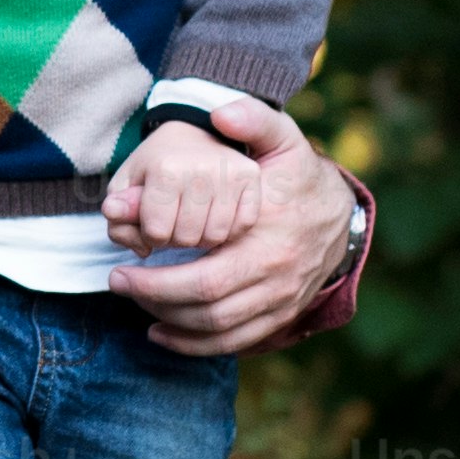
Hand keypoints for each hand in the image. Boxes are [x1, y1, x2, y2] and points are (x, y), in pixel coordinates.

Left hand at [104, 88, 361, 356]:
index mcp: (267, 236)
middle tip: (118, 283)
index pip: (207, 273)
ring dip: (171, 323)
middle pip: (207, 307)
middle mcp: (275, 274)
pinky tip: (162, 333)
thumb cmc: (298, 175)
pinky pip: (236, 342)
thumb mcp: (284, 139)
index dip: (159, 280)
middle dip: (155, 299)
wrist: (341, 215)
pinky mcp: (281, 315)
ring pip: (218, 328)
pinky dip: (195, 346)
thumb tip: (221, 113)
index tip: (121, 266)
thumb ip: (254, 119)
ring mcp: (280, 299)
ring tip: (135, 302)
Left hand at [104, 118, 261, 254]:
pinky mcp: (251, 177)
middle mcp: (202, 168)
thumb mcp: (126, 184)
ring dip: (201, 237)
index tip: (151, 219)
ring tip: (192, 219)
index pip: (156, 234)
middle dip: (175, 239)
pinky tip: (214, 215)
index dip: (150, 235)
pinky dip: (227, 229)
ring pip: (215, 237)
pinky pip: (241, 226)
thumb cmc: (155, 166)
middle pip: (187, 239)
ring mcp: (231, 172)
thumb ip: (117, 208)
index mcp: (166, 168)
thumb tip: (114, 212)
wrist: (190, 132)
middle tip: (172, 219)